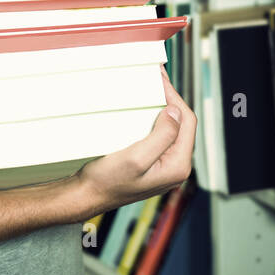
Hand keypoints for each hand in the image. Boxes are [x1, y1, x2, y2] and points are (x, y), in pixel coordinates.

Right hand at [72, 69, 196, 219]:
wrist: (86, 196)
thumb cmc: (107, 182)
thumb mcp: (137, 157)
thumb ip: (163, 135)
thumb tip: (176, 112)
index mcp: (178, 166)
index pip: (188, 122)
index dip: (176, 97)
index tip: (162, 80)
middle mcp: (175, 166)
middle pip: (182, 124)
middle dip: (171, 99)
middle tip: (158, 77)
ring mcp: (164, 165)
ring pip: (172, 127)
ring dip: (164, 106)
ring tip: (154, 87)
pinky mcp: (152, 162)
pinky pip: (160, 134)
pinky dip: (155, 117)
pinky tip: (146, 107)